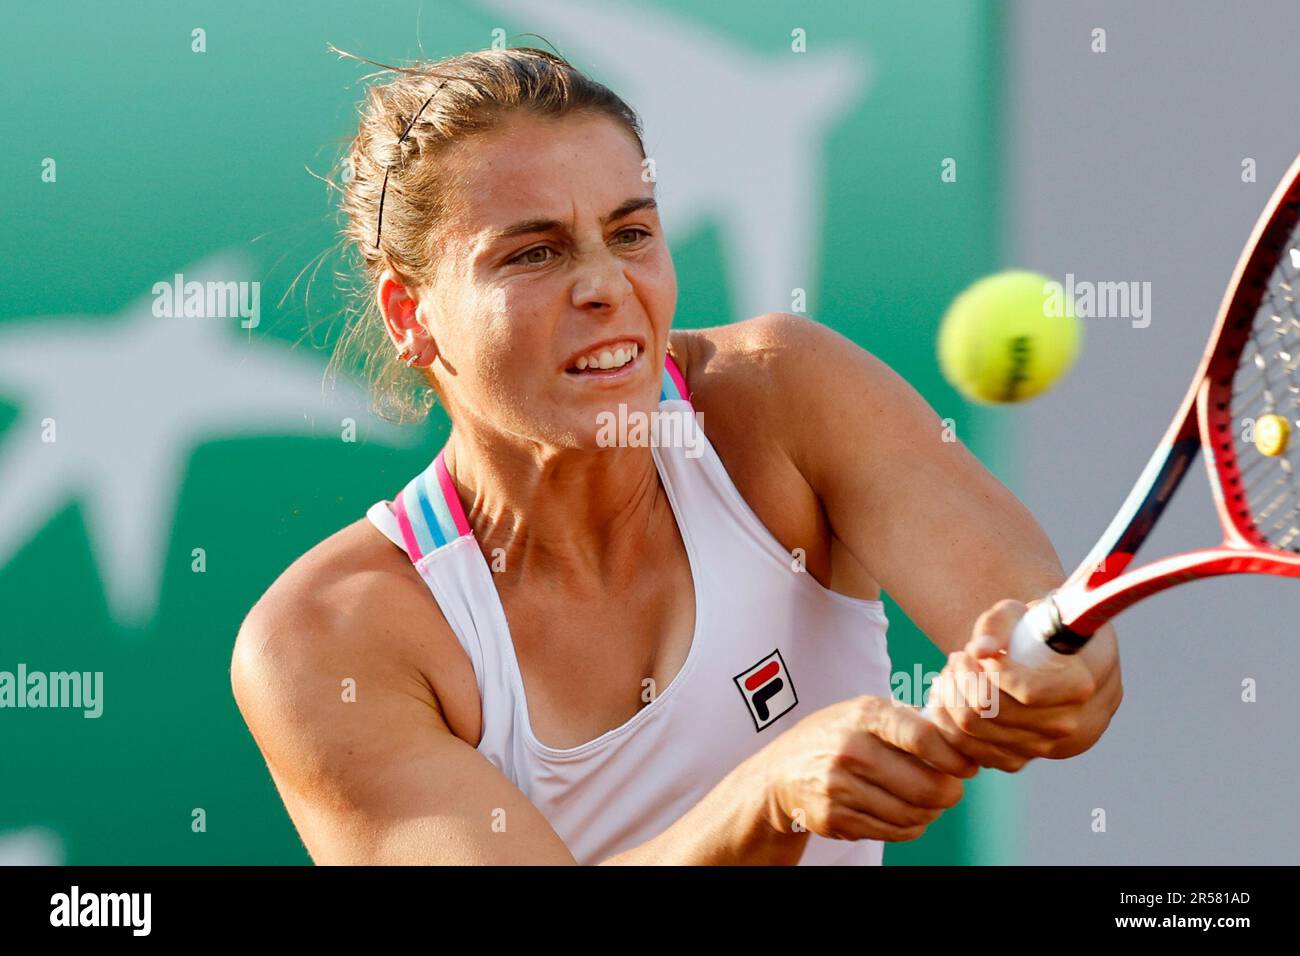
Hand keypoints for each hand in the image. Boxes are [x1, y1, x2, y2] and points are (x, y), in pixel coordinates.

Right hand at [751, 695, 978, 842]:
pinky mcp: (836, 819)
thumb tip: (960, 732)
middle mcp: (851, 750)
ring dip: (931, 812)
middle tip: (952, 789)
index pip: (923, 738)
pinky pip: (894, 832)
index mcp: (864, 716)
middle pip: (926, 786)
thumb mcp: (863, 711)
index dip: (955, 757)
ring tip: (929, 802)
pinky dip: (910, 828)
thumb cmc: (836, 736)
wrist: (781, 771)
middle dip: (950, 793)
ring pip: (913, 815)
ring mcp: (841, 787)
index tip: (966, 766)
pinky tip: (906, 814)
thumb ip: (908, 719)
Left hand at [926, 599, 1123, 770]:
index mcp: (1076, 687)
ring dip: (950, 697)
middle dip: (961, 679)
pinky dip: (949, 722)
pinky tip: (950, 696)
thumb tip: (980, 650)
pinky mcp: (1016, 760)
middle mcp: (1064, 724)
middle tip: (956, 658)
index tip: (973, 651)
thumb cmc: (1029, 634)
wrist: (1043, 666)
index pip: (1026, 691)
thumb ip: (996, 625)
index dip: (991, 672)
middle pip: (990, 711)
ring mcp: (1040, 747)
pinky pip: (969, 750)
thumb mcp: (1015, 614)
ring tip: (952, 673)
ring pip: (973, 731)